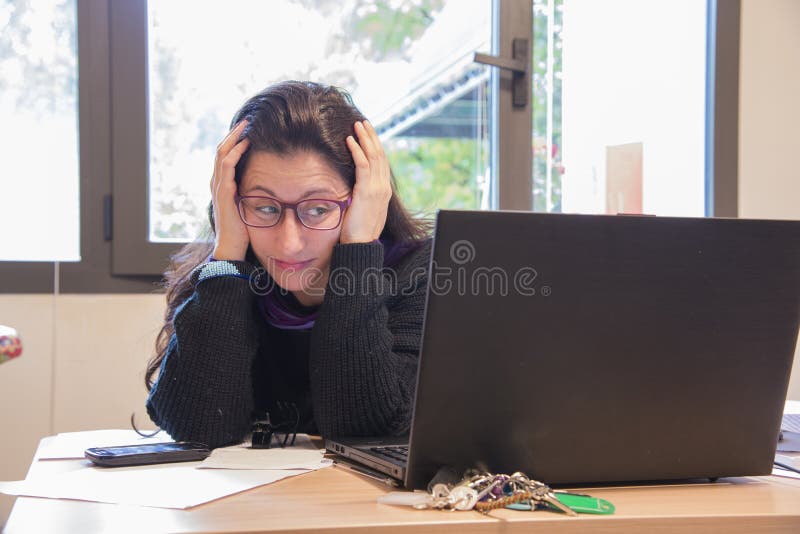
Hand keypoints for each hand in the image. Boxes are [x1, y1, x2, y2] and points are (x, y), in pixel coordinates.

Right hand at [210, 120, 250, 260]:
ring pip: (222, 153)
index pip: (225, 155)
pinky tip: (246, 143)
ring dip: (234, 137)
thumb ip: (252, 193)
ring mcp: (218, 186)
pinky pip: (227, 166)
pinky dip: (236, 152)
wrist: (232, 248)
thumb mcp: (248, 205)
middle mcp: (216, 182)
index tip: (247, 129)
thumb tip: (268, 184)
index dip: (234, 141)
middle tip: (246, 120)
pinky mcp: (225, 192)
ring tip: (246, 125)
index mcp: (222, 184)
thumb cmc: (243, 230)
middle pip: (221, 149)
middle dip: (234, 133)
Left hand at [341, 120, 392, 243]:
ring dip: (364, 139)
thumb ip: (362, 195)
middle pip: (380, 155)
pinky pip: (363, 166)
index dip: (375, 146)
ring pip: (373, 157)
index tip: (368, 134)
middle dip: (371, 137)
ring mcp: (377, 189)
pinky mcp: (367, 192)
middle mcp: (384, 187)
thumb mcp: (363, 209)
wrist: (361, 245)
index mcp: (384, 191)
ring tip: (357, 125)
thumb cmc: (358, 231)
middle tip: (363, 122)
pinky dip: (357, 151)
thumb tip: (354, 186)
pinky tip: (350, 141)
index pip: (381, 162)